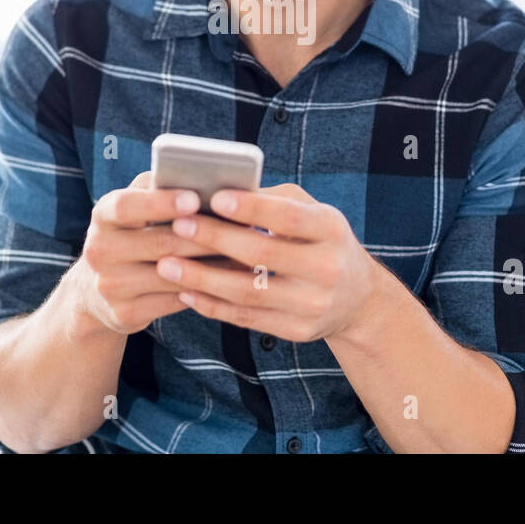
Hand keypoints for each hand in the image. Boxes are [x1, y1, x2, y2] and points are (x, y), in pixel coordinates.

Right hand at [77, 170, 246, 334]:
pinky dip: (207, 289)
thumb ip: (161, 188)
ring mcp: (110, 286)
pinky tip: (232, 280)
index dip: (161, 202)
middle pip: (161, 243)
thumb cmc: (133, 234)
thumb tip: (208, 180)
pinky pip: (176, 300)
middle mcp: (99, 250)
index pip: (127, 206)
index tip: (194, 198)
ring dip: (215, 264)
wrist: (97, 292)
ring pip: (173, 274)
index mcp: (103, 215)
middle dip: (206, 235)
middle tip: (244, 226)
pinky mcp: (125, 313)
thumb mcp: (136, 207)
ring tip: (248, 252)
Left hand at [154, 183, 382, 342]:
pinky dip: (213, 306)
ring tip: (167, 265)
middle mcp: (327, 269)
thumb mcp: (312, 214)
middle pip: (263, 255)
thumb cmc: (321, 241)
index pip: (288, 217)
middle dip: (215, 239)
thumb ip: (272, 201)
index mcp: (330, 229)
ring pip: (248, 293)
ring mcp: (313, 304)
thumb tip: (217, 191)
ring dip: (202, 280)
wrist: (357, 299)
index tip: (214, 197)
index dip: (250, 208)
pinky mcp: (298, 331)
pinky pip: (247, 319)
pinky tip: (186, 292)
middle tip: (178, 226)